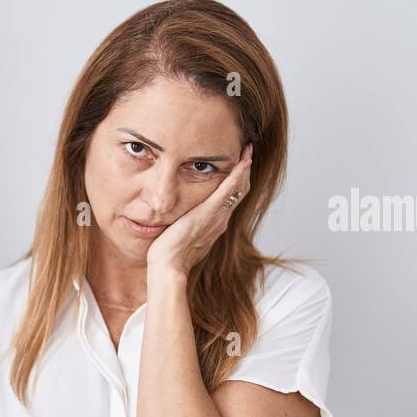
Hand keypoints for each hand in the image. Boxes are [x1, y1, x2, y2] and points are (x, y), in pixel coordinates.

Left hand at [145, 142, 252, 275]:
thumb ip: (184, 225)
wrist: (169, 266)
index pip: (231, 198)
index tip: (239, 164)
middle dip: (245, 170)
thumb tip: (178, 218)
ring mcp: (217, 216)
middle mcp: (220, 220)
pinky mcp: (209, 212)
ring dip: (245, 168)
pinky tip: (243, 160)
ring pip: (239, 188)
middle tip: (247, 151)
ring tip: (248, 150)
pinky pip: (228, 190)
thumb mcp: (180, 235)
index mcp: (215, 224)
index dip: (237, 181)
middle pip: (240, 191)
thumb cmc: (169, 255)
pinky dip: (238, 174)